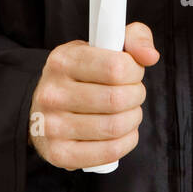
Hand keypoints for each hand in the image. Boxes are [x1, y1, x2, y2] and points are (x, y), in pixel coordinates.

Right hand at [28, 22, 159, 169]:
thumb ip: (133, 38)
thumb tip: (150, 56)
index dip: (135, 71)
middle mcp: (52, 93)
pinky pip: (109, 152)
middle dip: (137, 96)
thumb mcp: (102, 46)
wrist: (43, 109)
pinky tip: (124, 133)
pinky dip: (126, 142)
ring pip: (115, 126)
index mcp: (62, 61)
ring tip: (129, 112)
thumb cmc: (82, 75)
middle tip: (133, 93)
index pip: (115, 67)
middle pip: (117, 99)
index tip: (133, 72)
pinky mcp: (59, 153)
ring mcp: (52, 126)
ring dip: (133, 119)